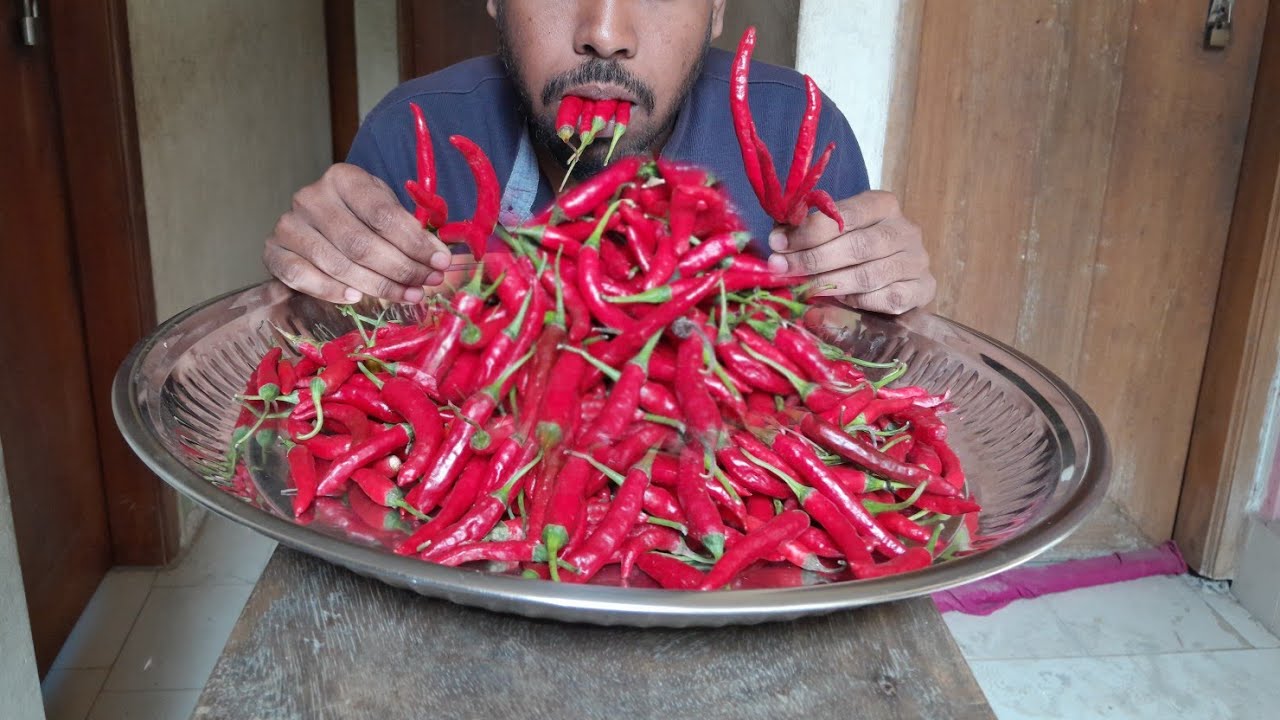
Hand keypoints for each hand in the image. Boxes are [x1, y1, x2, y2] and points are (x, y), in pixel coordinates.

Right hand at [264, 163, 452, 303]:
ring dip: (377, 285)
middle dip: (401, 268)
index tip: (440, 262)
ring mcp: (288, 223)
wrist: (314, 222)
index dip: (415, 242)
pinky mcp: (273, 250)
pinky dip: (330, 290)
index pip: (383, 214)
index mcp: (343, 178)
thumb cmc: (359, 215)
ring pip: (337, 263)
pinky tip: (356, 297)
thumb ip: (410, 230)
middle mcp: (311, 197)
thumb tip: (440, 258)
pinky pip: (301, 276)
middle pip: (361, 243)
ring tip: (407, 294)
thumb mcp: (385, 209)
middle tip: (427, 284)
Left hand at [766, 191, 934, 314]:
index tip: (778, 244)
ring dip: (830, 284)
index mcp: (882, 205)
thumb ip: (807, 232)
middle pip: (857, 246)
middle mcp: (905, 230)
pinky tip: (839, 301)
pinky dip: (859, 302)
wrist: (897, 273)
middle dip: (813, 260)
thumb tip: (777, 240)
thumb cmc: (856, 247)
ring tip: (802, 288)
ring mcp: (917, 260)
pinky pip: (888, 299)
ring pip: (870, 275)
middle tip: (782, 269)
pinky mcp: (923, 288)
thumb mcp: (834, 231)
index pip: (845, 215)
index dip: (808, 231)